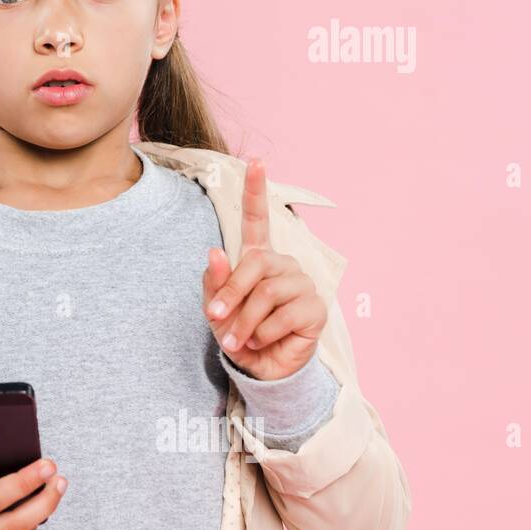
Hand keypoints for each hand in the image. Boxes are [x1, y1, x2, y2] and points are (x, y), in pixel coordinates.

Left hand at [201, 158, 326, 380]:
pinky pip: (285, 315)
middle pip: (256, 265)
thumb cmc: (237, 332)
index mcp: (258, 258)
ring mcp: (302, 284)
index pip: (258, 220)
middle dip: (231, 293)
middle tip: (214, 317)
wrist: (258, 367)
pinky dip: (264, 333)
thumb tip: (215, 251)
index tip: (256, 162)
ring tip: (238, 339)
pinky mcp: (316, 309)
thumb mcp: (216, 308)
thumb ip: (214, 282)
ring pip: (268, 293)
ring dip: (245, 321)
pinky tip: (262, 341)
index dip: (257, 191)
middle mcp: (283, 265)